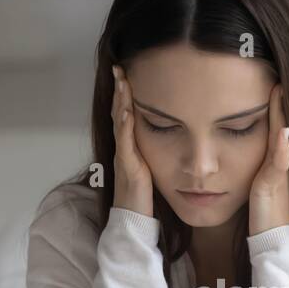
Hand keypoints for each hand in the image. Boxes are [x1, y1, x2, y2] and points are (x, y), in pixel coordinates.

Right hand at [111, 64, 153, 216]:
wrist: (133, 219)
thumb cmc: (143, 197)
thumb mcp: (152, 168)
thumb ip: (155, 153)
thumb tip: (170, 139)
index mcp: (129, 147)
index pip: (125, 115)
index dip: (125, 95)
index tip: (127, 74)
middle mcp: (123, 148)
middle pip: (118, 112)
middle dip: (119, 90)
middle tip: (119, 68)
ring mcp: (123, 155)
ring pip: (119, 122)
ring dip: (120, 100)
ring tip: (121, 80)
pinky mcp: (127, 165)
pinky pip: (124, 141)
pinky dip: (124, 123)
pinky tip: (126, 109)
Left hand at [248, 83, 288, 235]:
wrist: (276, 243)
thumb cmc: (267, 217)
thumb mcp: (264, 186)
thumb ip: (264, 168)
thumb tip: (262, 152)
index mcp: (278, 162)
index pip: (278, 126)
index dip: (278, 104)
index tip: (274, 79)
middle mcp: (283, 164)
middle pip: (284, 125)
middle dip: (283, 100)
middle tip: (280, 72)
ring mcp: (281, 174)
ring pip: (283, 138)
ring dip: (283, 114)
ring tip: (281, 89)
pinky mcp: (274, 187)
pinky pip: (279, 164)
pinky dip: (281, 147)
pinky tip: (282, 130)